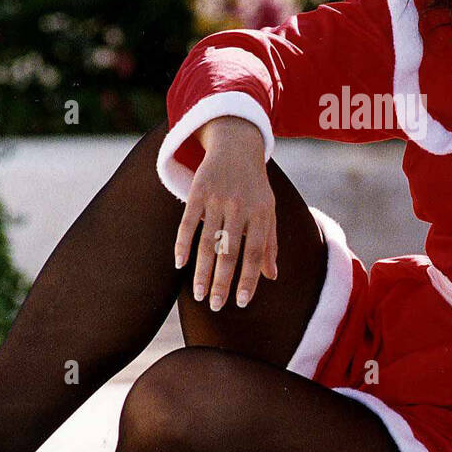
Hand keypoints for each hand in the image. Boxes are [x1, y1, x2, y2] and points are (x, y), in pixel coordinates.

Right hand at [173, 116, 278, 310]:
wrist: (237, 146)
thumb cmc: (255, 186)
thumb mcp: (269, 210)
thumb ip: (270, 243)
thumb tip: (272, 277)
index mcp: (262, 213)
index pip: (255, 253)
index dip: (249, 279)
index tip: (242, 302)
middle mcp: (240, 206)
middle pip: (230, 251)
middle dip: (222, 282)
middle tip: (215, 306)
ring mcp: (218, 198)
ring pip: (207, 242)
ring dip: (201, 271)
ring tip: (199, 295)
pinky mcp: (198, 191)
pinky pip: (187, 222)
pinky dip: (182, 244)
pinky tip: (179, 264)